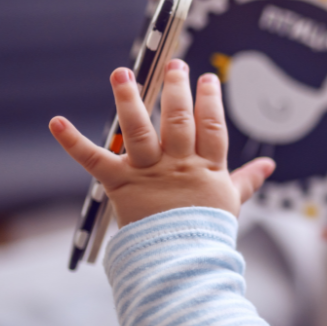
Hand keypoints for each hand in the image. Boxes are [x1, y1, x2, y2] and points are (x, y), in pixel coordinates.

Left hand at [49, 60, 275, 225]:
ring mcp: (148, 173)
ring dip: (129, 98)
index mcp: (206, 168)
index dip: (209, 100)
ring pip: (140, 129)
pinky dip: (73, 142)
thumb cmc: (206, 232)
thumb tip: (269, 165)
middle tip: (173, 64)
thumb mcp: (231, 202)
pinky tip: (57, 122)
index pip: (211, 125)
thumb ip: (247, 179)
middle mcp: (178, 165)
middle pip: (178, 119)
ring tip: (122, 73)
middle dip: (176, 88)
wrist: (182, 261)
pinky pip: (94, 160)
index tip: (207, 78)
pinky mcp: (120, 184)